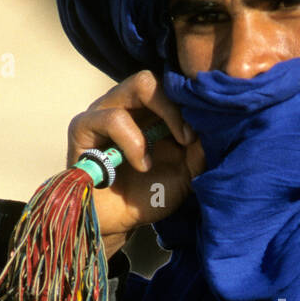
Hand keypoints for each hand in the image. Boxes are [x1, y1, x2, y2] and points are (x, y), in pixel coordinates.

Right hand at [66, 70, 205, 256]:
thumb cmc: (150, 194)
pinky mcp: (83, 126)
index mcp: (152, 110)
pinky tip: (140, 165)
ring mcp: (103, 110)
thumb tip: (216, 125)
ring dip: (159, 124)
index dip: (190, 102)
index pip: (171, 84)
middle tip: (185, 137)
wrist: (119, 223)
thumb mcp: (186, 173)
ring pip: (139, 87)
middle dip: (176, 106)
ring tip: (152, 162)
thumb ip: (201, 150)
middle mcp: (127, 103)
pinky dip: (133, 142)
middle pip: (155, 77)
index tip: (199, 135)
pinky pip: (112, 118)